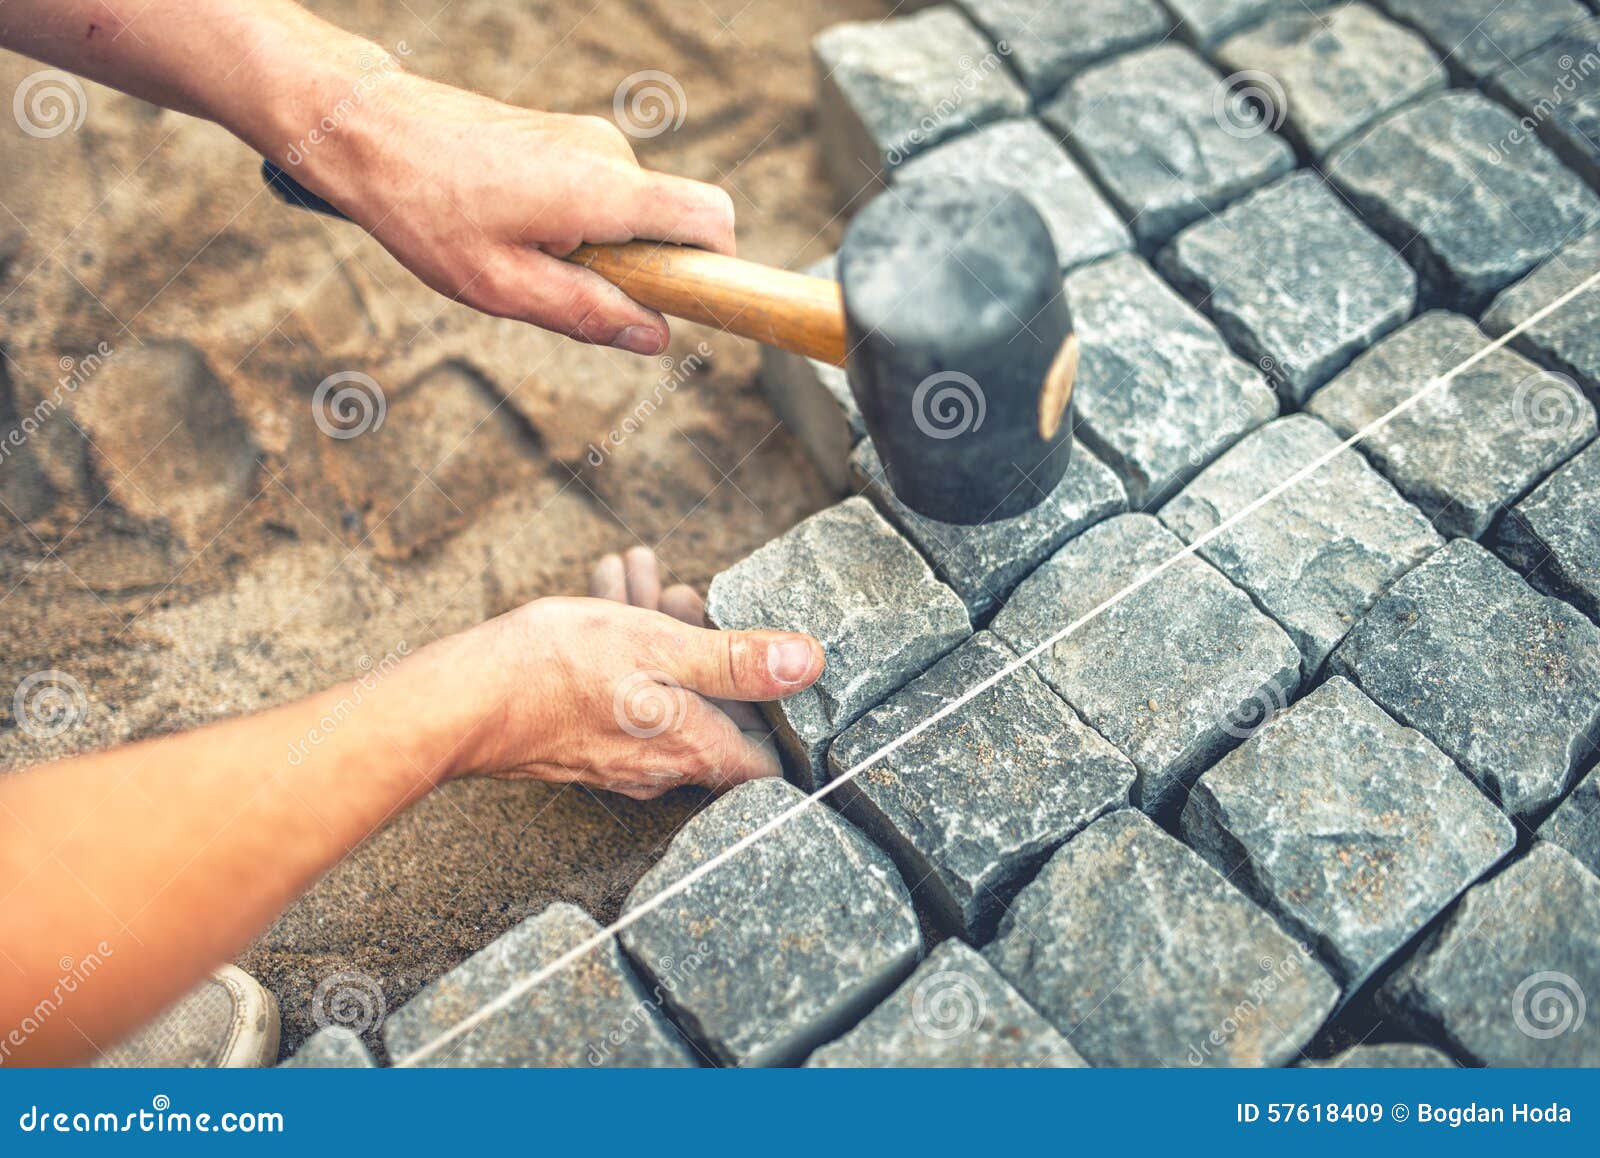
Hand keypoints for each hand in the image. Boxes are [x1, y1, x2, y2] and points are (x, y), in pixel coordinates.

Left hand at [299, 68, 734, 353]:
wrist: (368, 130)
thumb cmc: (427, 209)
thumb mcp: (504, 287)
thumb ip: (588, 314)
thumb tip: (654, 337)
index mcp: (605, 191)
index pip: (711, 218)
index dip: (721, 267)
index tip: (695, 304)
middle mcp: (610, 154)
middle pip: (672, 224)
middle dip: (643, 270)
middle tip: (569, 291)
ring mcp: (589, 138)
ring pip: (632, 212)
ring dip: (602, 249)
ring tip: (523, 257)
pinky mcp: (566, 136)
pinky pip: (602, 193)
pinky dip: (579, 224)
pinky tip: (514, 231)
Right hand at [423, 594, 822, 798]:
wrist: (458, 700)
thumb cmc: (555, 672)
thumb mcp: (661, 646)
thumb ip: (737, 660)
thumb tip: (808, 664)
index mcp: (693, 750)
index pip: (768, 758)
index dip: (781, 709)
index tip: (770, 660)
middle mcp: (661, 766)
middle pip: (709, 706)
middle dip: (705, 640)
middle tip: (683, 591)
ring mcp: (620, 757)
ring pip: (659, 687)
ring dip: (655, 627)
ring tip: (635, 573)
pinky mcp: (586, 741)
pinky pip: (621, 693)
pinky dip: (621, 643)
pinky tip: (606, 587)